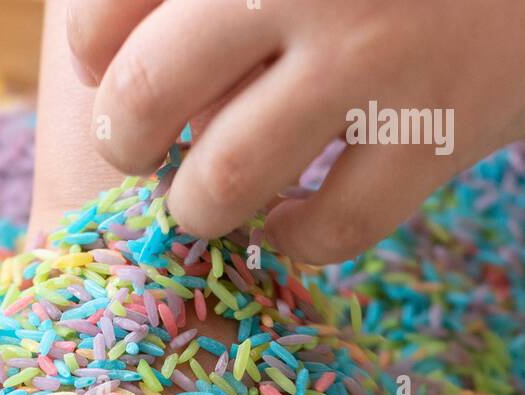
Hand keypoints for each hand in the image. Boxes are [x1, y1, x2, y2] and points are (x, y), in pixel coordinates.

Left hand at [66, 0, 524, 260]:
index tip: (101, 65)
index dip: (90, 47)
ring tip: (203, 199)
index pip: (110, 3)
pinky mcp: (433, 134)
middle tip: (136, 148)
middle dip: (126, 138)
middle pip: (150, 90)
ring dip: (199, 205)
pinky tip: (285, 222)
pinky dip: (294, 240)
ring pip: (230, 175)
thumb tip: (94, 43)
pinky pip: (331, 227)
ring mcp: (375, 60)